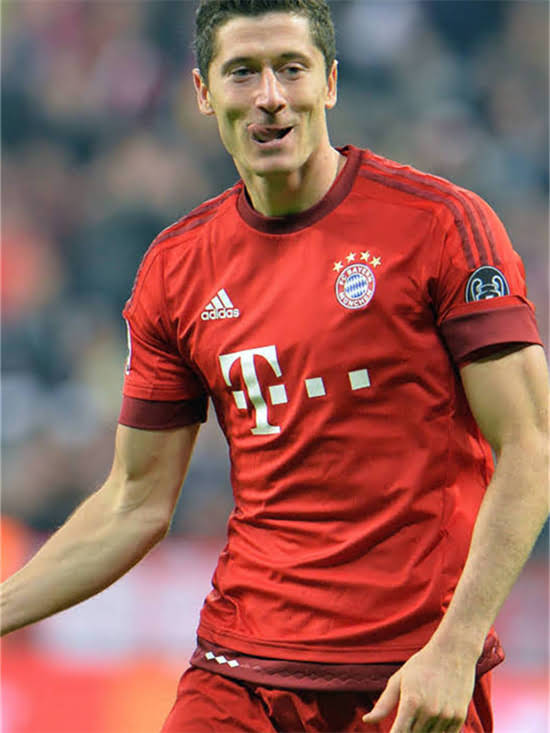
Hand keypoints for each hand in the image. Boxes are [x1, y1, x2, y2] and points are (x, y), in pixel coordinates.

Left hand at [362, 642, 476, 731]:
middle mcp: (429, 710)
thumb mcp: (399, 680)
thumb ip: (384, 704)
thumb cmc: (421, 665)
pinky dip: (437, 732)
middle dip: (407, 732)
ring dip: (422, 732)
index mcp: (411, 701)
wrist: (453, 652)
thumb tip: (366, 721)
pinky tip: (431, 721)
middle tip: (408, 715)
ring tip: (420, 715)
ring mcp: (446, 715)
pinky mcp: (459, 718)